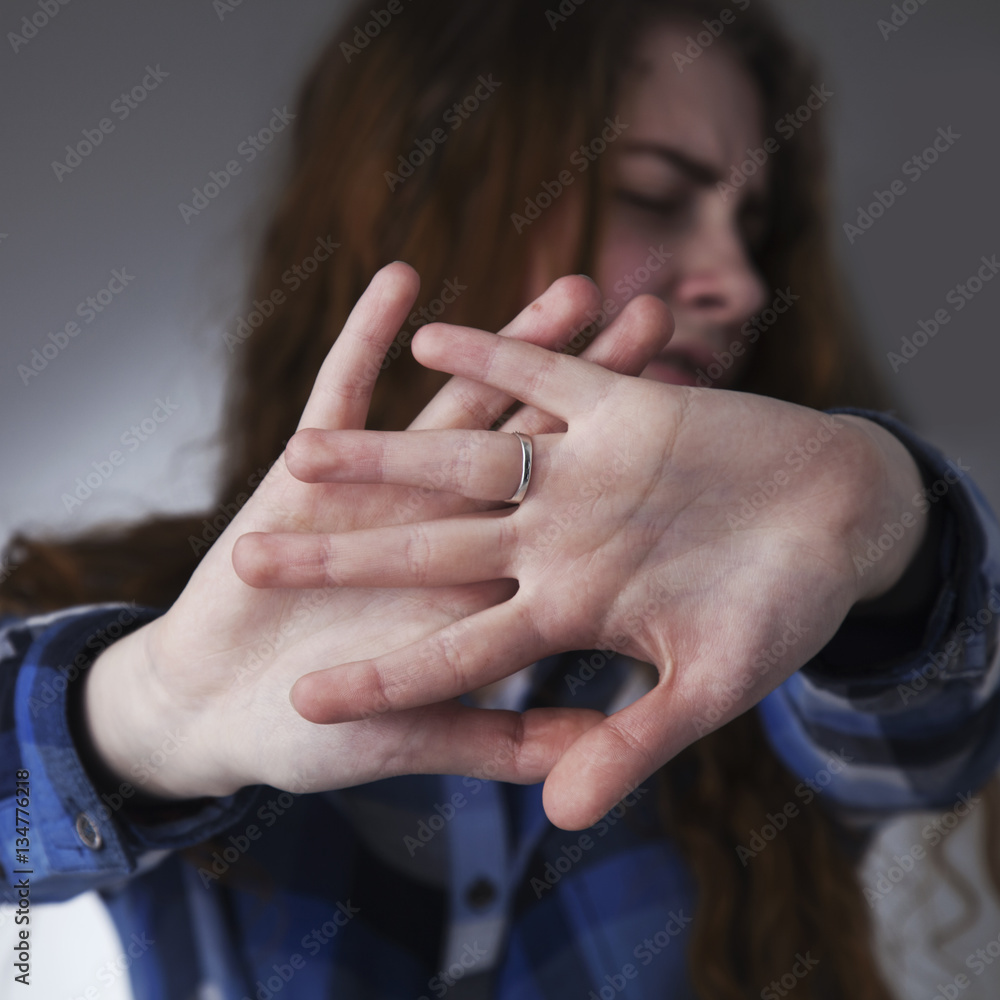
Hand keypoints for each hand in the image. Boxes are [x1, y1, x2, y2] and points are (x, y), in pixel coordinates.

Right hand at [81, 265, 672, 800]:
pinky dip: (368, 338)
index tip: (703, 420)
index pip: (574, 515)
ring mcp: (380, 491)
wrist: (216, 711)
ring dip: (511, 344)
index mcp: (483, 584)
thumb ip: (508, 740)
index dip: (634, 469)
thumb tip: (608, 754)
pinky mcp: (310, 473)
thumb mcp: (417, 739)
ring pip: (460, 404)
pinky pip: (343, 391)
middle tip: (658, 316)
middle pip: (536, 441)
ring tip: (574, 288)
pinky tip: (404, 279)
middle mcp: (445, 526)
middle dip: (595, 384)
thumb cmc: (313, 739)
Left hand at [258, 323, 926, 828]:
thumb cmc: (785, 612)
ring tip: (299, 450)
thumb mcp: (711, 689)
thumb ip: (632, 744)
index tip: (301, 702)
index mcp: (569, 610)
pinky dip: (491, 351)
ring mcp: (581, 473)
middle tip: (245, 562)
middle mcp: (556, 540)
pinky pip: (541, 375)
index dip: (383, 677)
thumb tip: (558, 818)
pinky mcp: (621, 409)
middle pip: (426, 549)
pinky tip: (420, 334)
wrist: (839, 522)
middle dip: (341, 556)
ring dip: (384, 454)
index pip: (458, 651)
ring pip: (461, 458)